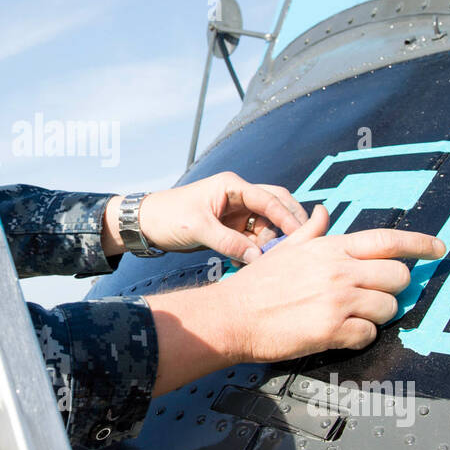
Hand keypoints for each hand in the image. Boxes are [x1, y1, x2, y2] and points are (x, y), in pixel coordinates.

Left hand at [133, 172, 309, 263]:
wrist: (147, 224)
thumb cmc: (168, 216)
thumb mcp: (199, 229)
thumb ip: (229, 242)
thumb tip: (258, 257)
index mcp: (232, 186)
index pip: (269, 199)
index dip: (287, 217)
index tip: (301, 236)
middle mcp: (238, 196)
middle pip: (276, 206)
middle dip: (289, 224)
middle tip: (302, 245)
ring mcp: (236, 212)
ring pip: (266, 225)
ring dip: (269, 242)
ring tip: (263, 261)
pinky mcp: (231, 228)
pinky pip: (253, 238)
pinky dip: (255, 250)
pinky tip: (247, 263)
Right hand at [217, 203, 444, 364]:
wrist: (232, 316)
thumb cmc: (257, 284)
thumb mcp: (285, 249)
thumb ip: (311, 231)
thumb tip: (324, 213)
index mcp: (330, 248)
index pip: (387, 239)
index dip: (420, 243)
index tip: (438, 248)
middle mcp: (339, 270)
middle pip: (398, 276)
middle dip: (390, 287)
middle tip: (370, 294)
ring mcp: (338, 300)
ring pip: (389, 307)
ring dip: (376, 315)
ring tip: (350, 316)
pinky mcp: (333, 330)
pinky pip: (370, 334)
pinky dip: (359, 336)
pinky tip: (338, 332)